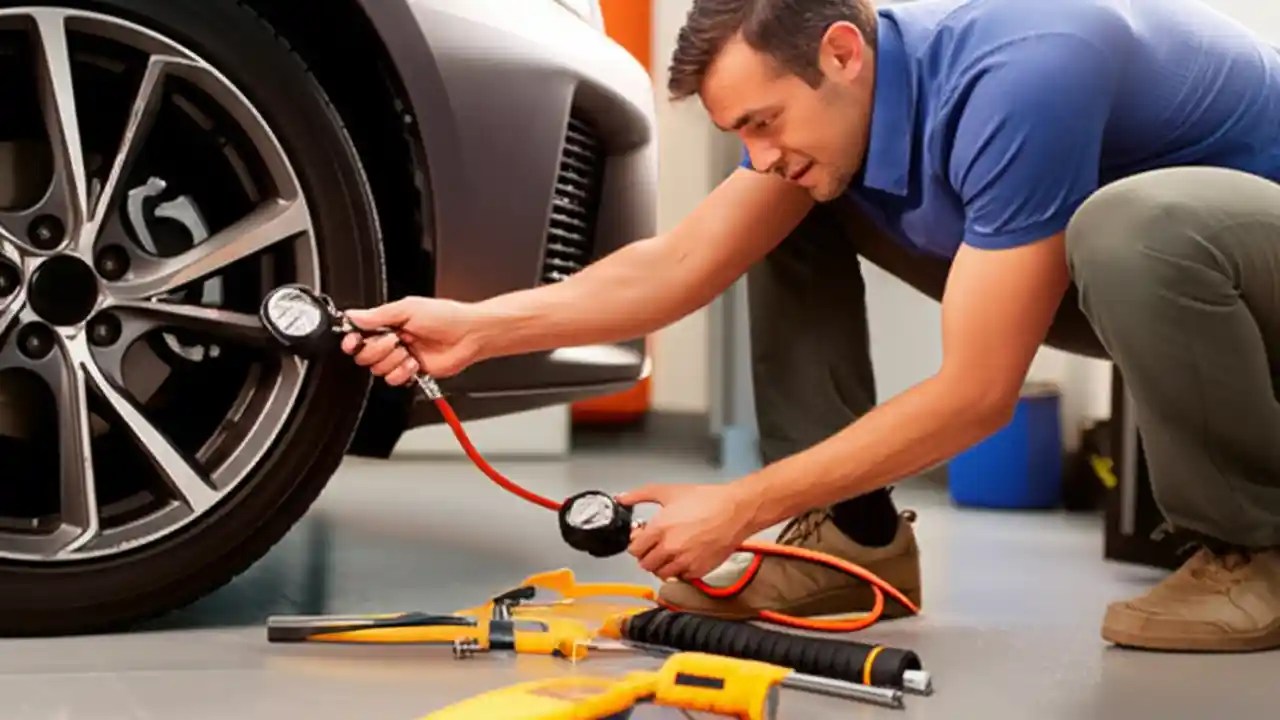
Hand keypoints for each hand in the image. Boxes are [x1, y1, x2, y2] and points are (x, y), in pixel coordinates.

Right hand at [339, 296, 486, 385]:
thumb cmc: (446, 317)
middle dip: (378, 349)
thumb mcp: (408, 308)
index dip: (352, 340)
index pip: (358, 334)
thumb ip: (378, 315)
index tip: (354, 341)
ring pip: (378, 369)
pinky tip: (415, 363)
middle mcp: (392, 341)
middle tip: (395, 340)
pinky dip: (403, 372)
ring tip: (409, 350)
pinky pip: (393, 380)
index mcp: (388, 322)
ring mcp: (401, 357)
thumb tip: (353, 316)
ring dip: (393, 360)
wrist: (469, 335)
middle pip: (364, 355)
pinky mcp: (411, 372)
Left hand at [617, 483, 755, 581]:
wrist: (736, 511)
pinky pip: (680, 578)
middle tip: (656, 545)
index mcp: (659, 529)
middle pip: (645, 564)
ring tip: (670, 552)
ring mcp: (684, 562)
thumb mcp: (669, 491)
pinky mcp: (698, 570)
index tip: (643, 540)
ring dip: (662, 565)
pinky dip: (680, 570)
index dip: (637, 544)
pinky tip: (685, 556)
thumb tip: (623, 498)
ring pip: (661, 574)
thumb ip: (641, 495)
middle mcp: (669, 548)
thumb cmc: (707, 500)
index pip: (634, 549)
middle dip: (648, 555)